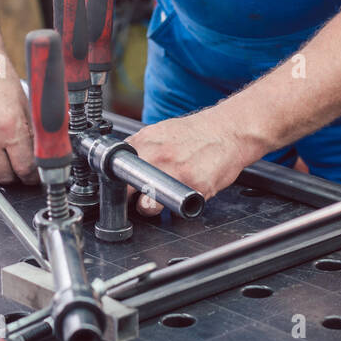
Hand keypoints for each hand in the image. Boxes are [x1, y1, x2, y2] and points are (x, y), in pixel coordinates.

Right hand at [0, 51, 36, 184]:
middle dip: (18, 176)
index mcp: (10, 126)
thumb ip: (32, 133)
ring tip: (9, 162)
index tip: (37, 175)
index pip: (25, 168)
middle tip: (25, 170)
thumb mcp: (26, 104)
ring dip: (0, 173)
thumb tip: (41, 154)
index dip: (34, 175)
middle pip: (6, 176)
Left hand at [122, 108, 256, 215]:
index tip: (113, 191)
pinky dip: (178, 209)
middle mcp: (156, 157)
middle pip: (126, 190)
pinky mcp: (194, 187)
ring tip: (157, 203)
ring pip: (147, 207)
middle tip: (133, 201)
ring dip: (149, 209)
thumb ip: (140, 147)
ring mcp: (174, 173)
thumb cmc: (196, 133)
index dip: (112, 184)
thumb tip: (120, 162)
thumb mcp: (160, 132)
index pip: (113, 169)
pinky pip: (178, 209)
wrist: (228, 130)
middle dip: (126, 200)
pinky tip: (182, 198)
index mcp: (144, 143)